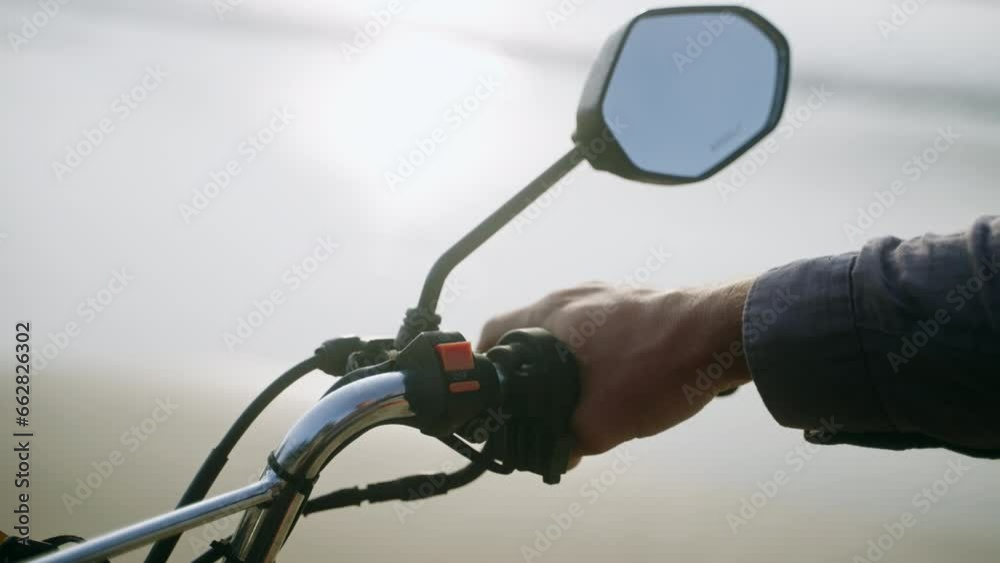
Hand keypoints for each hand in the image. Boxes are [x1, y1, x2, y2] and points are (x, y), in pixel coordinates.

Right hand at [477, 281, 752, 456]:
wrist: (725, 334)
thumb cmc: (660, 366)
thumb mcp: (602, 423)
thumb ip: (569, 443)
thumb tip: (558, 454)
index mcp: (551, 315)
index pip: (493, 333)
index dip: (483, 366)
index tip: (487, 392)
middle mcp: (573, 297)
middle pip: (529, 332)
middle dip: (527, 370)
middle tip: (533, 404)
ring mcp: (606, 295)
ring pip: (568, 331)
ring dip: (565, 363)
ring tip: (579, 398)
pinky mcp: (635, 302)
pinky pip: (600, 328)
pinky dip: (596, 355)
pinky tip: (617, 383)